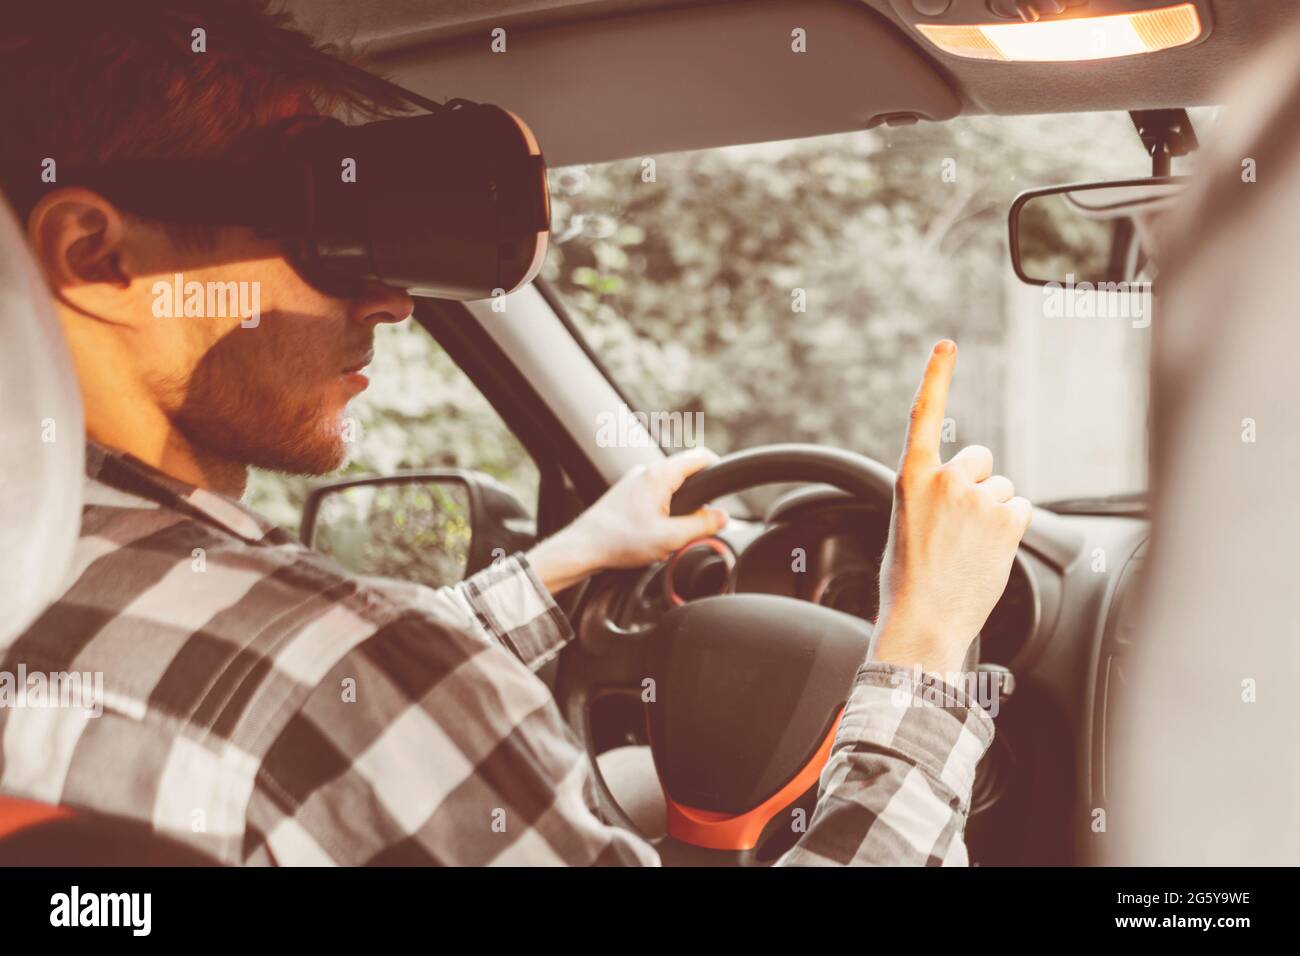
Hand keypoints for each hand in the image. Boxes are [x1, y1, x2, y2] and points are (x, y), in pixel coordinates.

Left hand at [526, 447, 728, 593]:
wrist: (583, 547)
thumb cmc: (620, 541)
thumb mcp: (670, 538)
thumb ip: (702, 525)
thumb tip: (723, 516)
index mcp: (660, 475)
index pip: (701, 456)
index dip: (719, 470)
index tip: (726, 489)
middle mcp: (647, 471)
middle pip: (687, 473)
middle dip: (699, 497)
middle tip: (700, 523)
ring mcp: (634, 481)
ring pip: (670, 486)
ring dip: (680, 506)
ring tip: (673, 533)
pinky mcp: (626, 494)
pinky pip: (655, 496)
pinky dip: (663, 511)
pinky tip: (655, 534)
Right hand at [872, 340, 1031, 676]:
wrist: (923, 621)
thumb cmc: (910, 581)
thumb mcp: (906, 523)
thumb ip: (932, 494)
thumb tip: (972, 486)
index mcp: (910, 477)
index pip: (924, 414)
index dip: (937, 376)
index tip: (946, 346)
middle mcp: (944, 479)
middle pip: (980, 461)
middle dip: (978, 487)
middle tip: (961, 529)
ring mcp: (977, 497)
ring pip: (1002, 490)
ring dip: (994, 514)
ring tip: (970, 550)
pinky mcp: (1006, 519)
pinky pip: (1021, 509)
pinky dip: (1012, 529)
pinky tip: (989, 554)